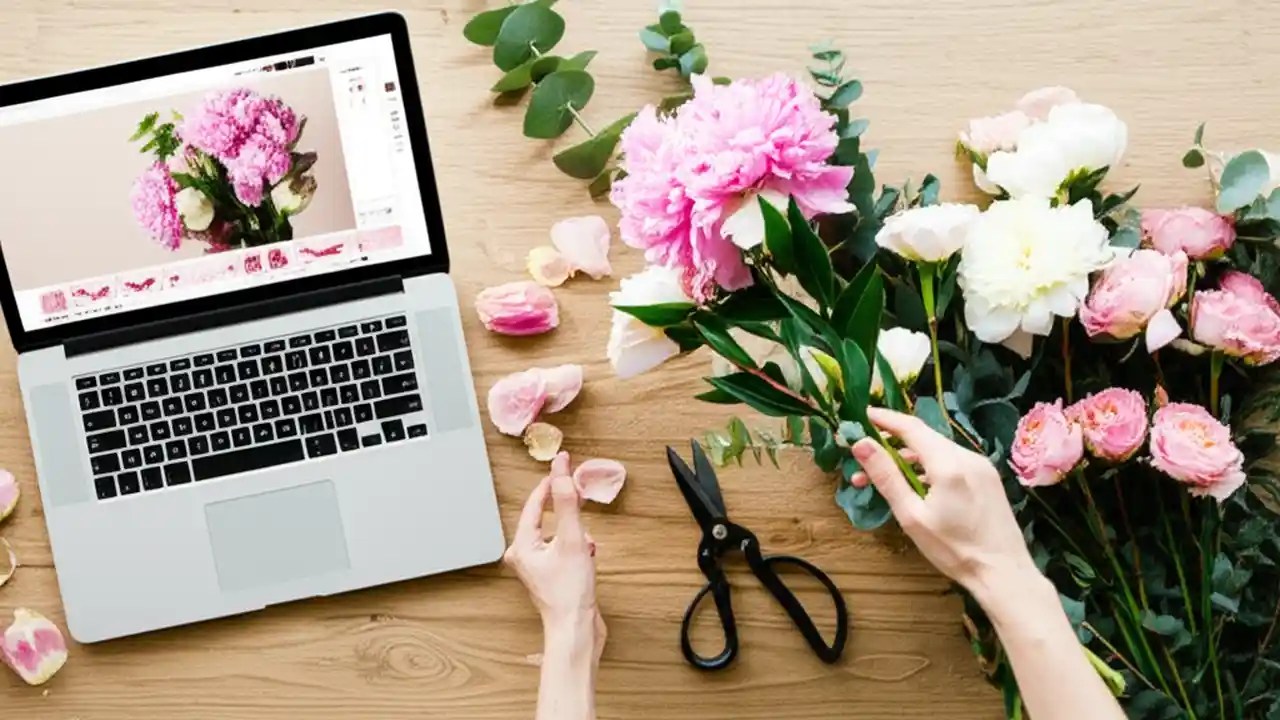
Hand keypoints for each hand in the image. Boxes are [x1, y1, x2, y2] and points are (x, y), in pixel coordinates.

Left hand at [505, 453, 605, 658]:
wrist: (576, 630)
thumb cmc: (570, 593)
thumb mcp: (572, 540)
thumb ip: (567, 503)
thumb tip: (561, 470)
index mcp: (521, 545)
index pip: (535, 503)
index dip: (551, 482)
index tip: (564, 464)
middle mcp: (524, 555)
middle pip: (544, 517)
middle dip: (564, 505)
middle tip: (579, 491)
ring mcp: (537, 567)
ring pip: (555, 533)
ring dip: (573, 528)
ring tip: (585, 532)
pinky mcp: (551, 576)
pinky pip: (562, 548)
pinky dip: (576, 544)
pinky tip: (588, 551)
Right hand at [849, 407, 1041, 601]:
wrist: (1003, 573)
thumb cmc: (954, 550)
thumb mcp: (912, 516)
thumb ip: (887, 477)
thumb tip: (861, 445)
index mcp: (948, 465)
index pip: (911, 428)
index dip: (885, 419)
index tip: (863, 415)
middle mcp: (968, 457)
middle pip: (925, 437)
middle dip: (893, 443)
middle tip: (866, 456)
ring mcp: (981, 466)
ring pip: (939, 450)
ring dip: (911, 458)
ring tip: (886, 477)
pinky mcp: (988, 478)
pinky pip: (953, 461)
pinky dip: (931, 466)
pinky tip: (918, 484)